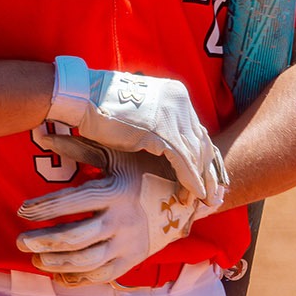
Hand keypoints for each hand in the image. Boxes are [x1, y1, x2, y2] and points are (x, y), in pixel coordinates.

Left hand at [15, 130, 210, 284]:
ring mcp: (128, 244)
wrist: (186, 197)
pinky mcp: (132, 260)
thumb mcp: (114, 155)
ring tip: (35, 258)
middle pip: (74, 238)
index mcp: (115, 191)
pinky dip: (76, 277)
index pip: (71, 202)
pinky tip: (57, 271)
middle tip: (20, 241)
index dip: (42, 208)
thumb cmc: (143, 170)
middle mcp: (121, 220)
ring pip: (84, 262)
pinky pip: (100, 276)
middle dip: (42, 242)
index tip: (21, 210)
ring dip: (55, 262)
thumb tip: (42, 135)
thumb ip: (77, 148)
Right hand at [47, 56, 228, 208]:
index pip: (198, 131)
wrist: (82, 97)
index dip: (205, 157)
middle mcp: (180, 101)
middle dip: (209, 171)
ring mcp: (172, 114)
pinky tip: (193, 195)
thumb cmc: (102, 108)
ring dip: (201, 180)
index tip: (210, 177)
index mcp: (177, 95)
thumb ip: (158, 124)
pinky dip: (190, 180)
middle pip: (203, 142)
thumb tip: (166, 147)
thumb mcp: (140, 113)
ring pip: (197, 153)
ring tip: (203, 201)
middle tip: (214, 193)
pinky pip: (183, 161)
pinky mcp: (161, 130)